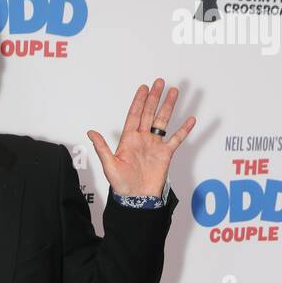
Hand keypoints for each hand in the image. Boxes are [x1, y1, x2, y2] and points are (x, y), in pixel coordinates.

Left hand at [87, 79, 195, 197]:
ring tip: (174, 92)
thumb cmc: (121, 185)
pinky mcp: (165, 154)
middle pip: (149, 113)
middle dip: (154, 97)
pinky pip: (176, 139)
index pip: (134, 115)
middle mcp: (142, 139)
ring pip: (162, 121)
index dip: (139, 101)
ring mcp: (154, 145)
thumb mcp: (109, 165)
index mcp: (128, 140)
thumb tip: (91, 132)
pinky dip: (184, 130)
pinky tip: (190, 120)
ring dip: (168, 107)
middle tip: (159, 82)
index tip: (143, 88)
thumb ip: (102, 147)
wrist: (137, 199)